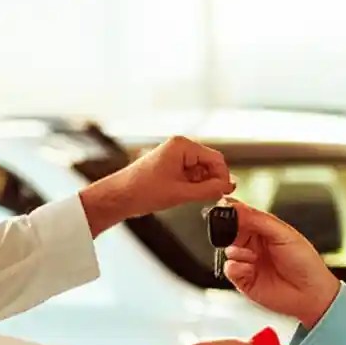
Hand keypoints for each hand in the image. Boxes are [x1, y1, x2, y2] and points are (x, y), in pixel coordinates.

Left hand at [81, 136, 233, 234]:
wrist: (119, 197)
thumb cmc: (141, 191)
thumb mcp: (181, 193)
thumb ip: (208, 190)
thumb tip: (226, 187)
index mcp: (182, 146)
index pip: (216, 158)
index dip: (223, 177)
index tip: (226, 192)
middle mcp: (179, 147)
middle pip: (209, 164)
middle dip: (211, 181)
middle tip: (212, 198)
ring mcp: (174, 156)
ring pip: (200, 171)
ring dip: (201, 185)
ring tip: (192, 198)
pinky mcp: (169, 166)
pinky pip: (189, 174)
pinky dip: (192, 186)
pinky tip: (185, 195)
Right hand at [223, 201, 340, 328]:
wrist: (310, 294)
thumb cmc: (305, 263)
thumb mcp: (284, 234)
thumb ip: (258, 219)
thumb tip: (236, 207)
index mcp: (264, 229)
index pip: (242, 215)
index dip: (233, 211)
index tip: (227, 209)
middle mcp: (254, 245)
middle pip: (231, 231)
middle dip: (230, 232)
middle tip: (238, 234)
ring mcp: (248, 262)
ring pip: (228, 250)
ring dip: (238, 252)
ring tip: (254, 257)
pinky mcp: (243, 280)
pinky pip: (228, 268)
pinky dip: (236, 268)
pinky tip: (250, 269)